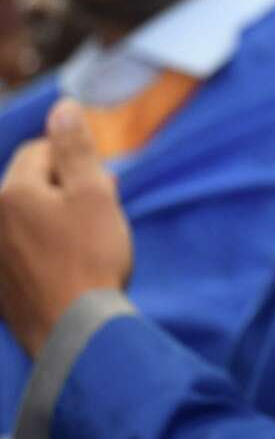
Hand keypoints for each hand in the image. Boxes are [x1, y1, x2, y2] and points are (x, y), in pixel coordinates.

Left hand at [0, 100, 131, 354]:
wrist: (74, 329)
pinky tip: (70, 264)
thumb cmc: (90, 256)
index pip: (39, 151)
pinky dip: (45, 248)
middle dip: (66, 188)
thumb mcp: (95, 194)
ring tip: (89, 241)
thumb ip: (76, 148)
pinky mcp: (0, 283)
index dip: (74, 160)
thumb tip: (62, 108)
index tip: (101, 182)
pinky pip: (23, 248)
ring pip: (28, 217)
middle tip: (101, 211)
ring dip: (56, 218)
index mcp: (13, 191)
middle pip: (31, 184)